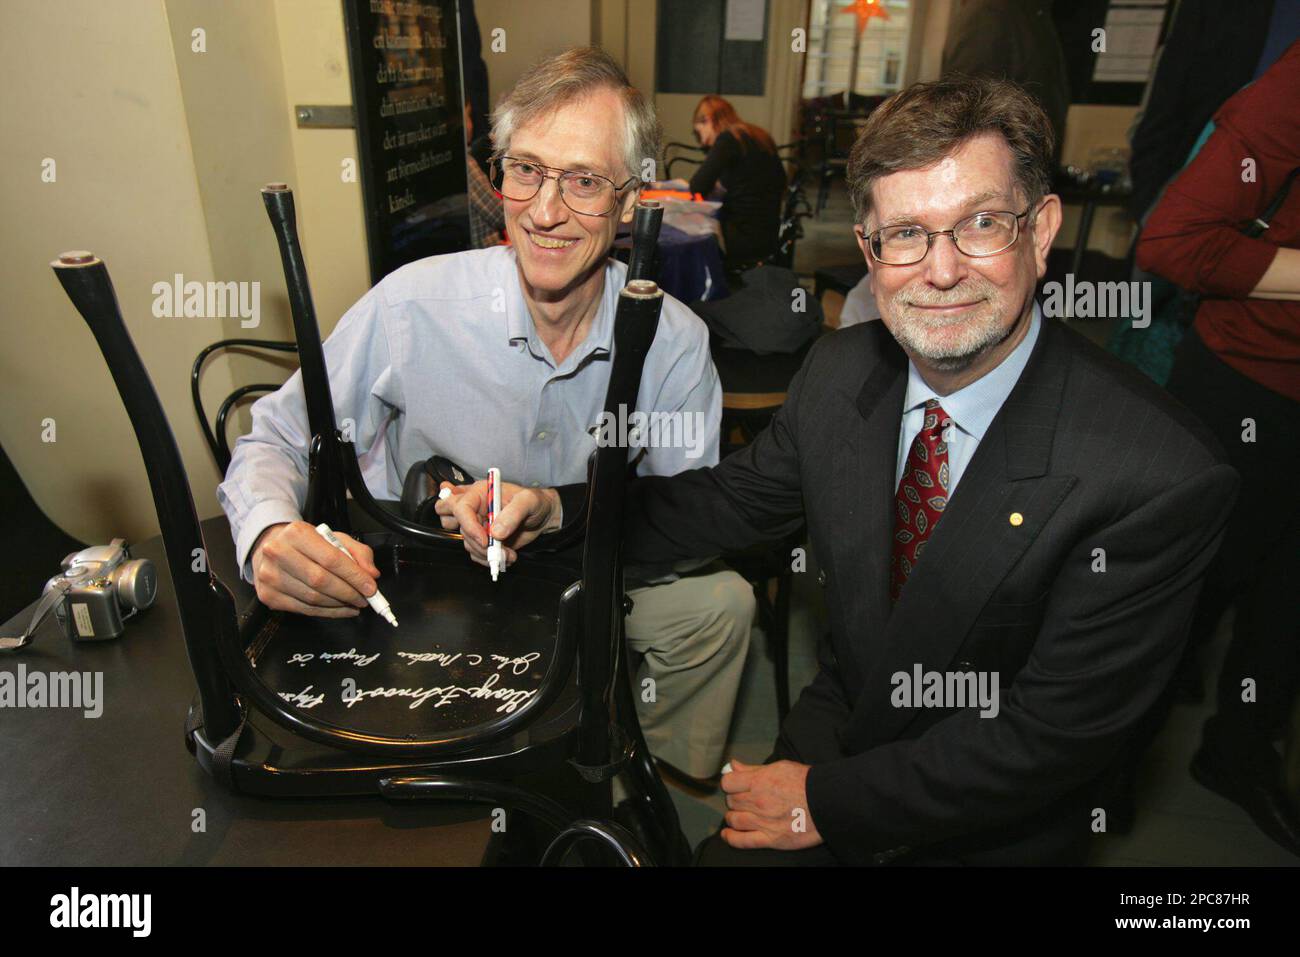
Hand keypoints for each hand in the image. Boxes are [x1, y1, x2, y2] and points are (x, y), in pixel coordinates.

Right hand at [250, 520, 379, 616]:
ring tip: (354, 603)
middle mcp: (278, 552)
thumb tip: (371, 574)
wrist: (272, 548)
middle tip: (364, 598)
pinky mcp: (268, 595)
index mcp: (297, 533)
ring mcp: (270, 575)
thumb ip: (358, 552)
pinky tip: (340, 609)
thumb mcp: (335, 538)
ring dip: (339, 605)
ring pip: (313, 598)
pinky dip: (327, 613)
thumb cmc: (306, 544)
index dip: (354, 576)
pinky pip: (304, 609)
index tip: (370, 587)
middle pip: (321, 581)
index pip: (331, 559)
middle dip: (348, 593)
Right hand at [435, 479, 562, 567]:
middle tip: (485, 542)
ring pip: (464, 541)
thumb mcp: (528, 502)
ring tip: (508, 554)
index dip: (469, 526)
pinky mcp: (482, 539)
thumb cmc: (535, 502)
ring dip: (484, 552)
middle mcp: (474, 507)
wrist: (543, 516)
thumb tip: (496, 533)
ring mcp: (476, 524)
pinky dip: (487, 559)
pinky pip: (473, 552)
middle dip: (466, 534)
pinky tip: (505, 556)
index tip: (485, 540)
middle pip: (447, 517)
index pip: (461, 507)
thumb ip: (513, 514)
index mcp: (481, 492)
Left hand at [720, 759, 822, 850]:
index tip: (735, 785)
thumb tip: (733, 765)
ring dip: (733, 817)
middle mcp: (758, 802)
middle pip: (731, 801)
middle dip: (735, 799)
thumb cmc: (806, 782)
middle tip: (745, 800)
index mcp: (759, 782)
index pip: (728, 782)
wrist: (827, 803)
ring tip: (739, 815)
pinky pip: (743, 841)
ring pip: (734, 820)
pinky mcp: (772, 839)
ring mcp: (763, 822)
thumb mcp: (779, 767)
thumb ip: (754, 769)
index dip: (731, 783)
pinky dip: (732, 838)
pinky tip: (727, 835)